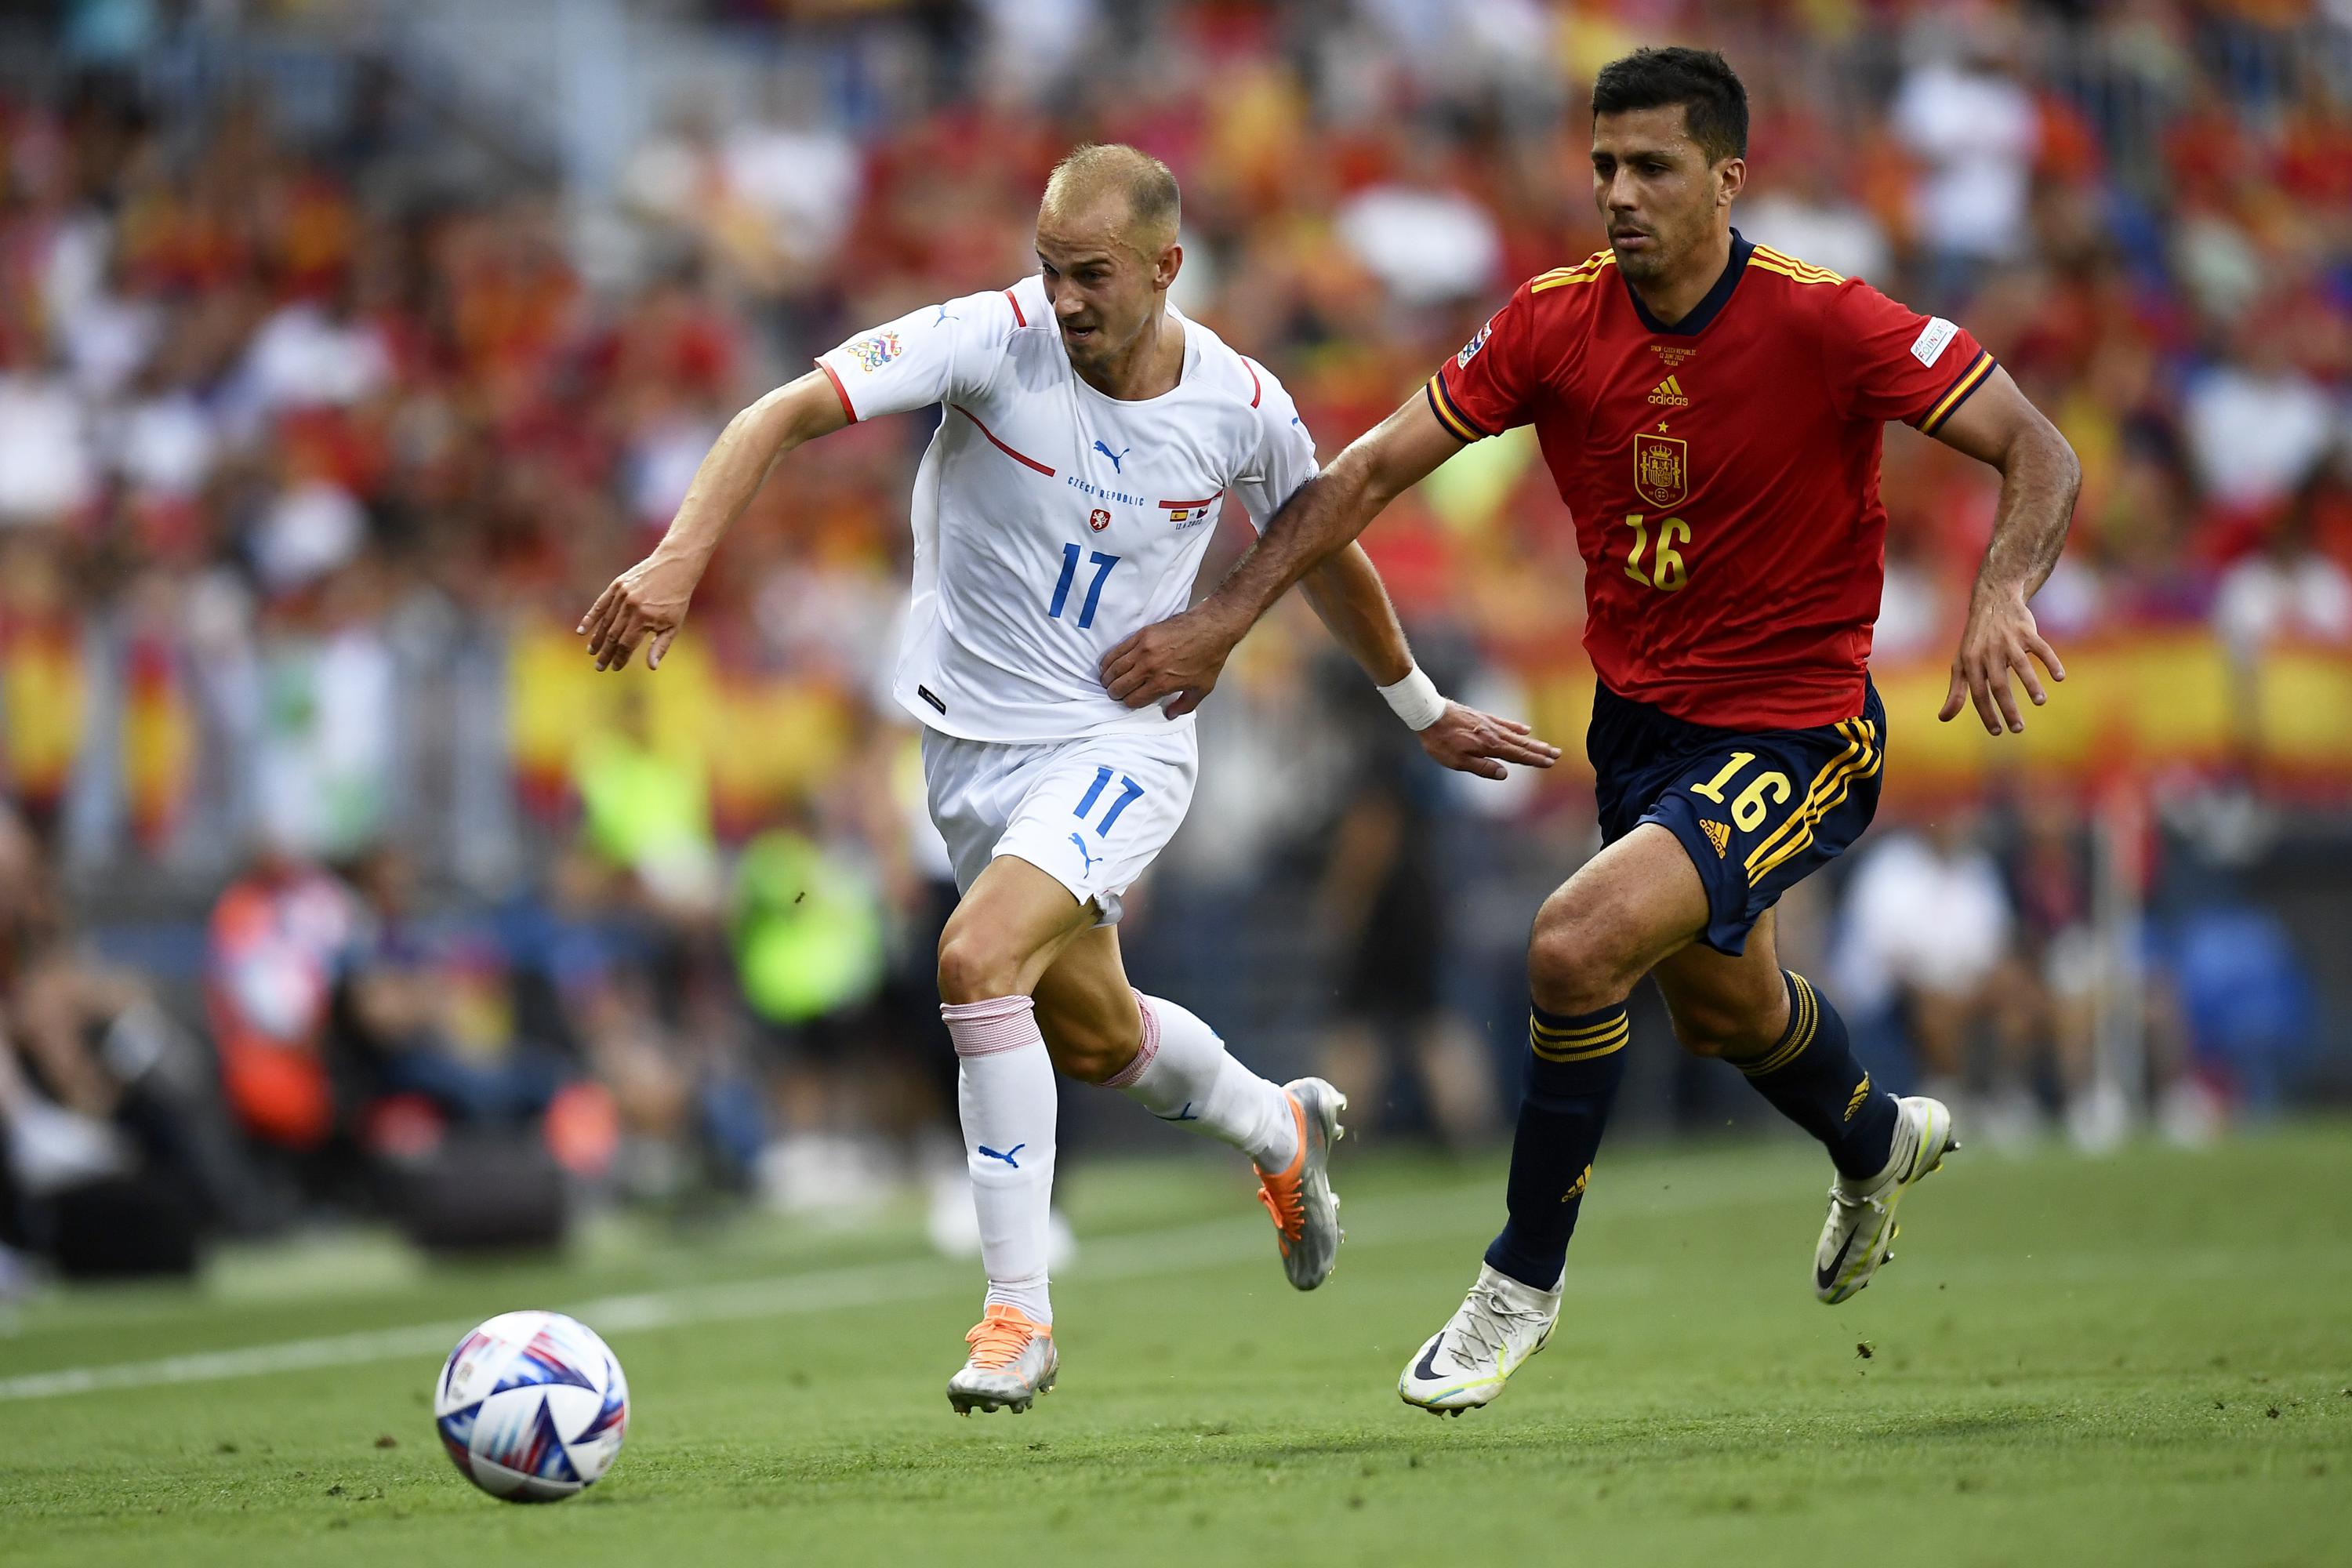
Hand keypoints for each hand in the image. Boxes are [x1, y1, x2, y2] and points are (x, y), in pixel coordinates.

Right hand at [577, 549, 706, 671]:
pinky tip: (582, 631)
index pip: (627, 644)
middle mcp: (631, 606)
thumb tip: (652, 667)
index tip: (615, 668)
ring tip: (592, 652)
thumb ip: (661, 646)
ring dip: (597, 639)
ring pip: (606, 622)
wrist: (675, 567)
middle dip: (606, 653)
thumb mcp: (674, 625)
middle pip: (614, 635)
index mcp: (645, 618)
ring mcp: (622, 594)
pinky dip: (590, 617)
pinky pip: (601, 604)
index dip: (620, 658)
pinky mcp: (617, 585)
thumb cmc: (676, 600)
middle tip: (599, 666)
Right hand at [1099, 603, 1249, 717]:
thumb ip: (1185, 706)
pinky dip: (1109, 660)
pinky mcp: (1141, 635)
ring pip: (1114, 669)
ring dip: (1108, 677)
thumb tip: (1170, 715)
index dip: (1128, 703)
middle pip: (1119, 686)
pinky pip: (1117, 650)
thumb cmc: (1209, 658)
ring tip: (1107, 680)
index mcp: (1162, 684)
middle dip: (1115, 692)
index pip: (1133, 700)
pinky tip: (1106, 665)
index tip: (1129, 701)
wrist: (1212, 628)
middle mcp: (1149, 668)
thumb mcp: (1202, 689)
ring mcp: (1143, 650)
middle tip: (1115, 692)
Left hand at [1417, 702, 1562, 779]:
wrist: (1429, 714)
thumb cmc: (1441, 741)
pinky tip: (1525, 729)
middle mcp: (1494, 734)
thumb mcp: (1458, 761)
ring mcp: (1489, 724)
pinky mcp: (1482, 717)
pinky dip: (1516, 727)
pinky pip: (1504, 723)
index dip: (1534, 760)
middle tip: (1557, 754)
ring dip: (1533, 741)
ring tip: (1547, 745)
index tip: (1550, 763)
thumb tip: (1505, 774)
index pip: (1518, 755)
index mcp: (1490, 746)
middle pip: (1522, 744)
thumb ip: (1482, 768)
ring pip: (1516, 734)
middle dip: (1540, 751)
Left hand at [1938, 583, 2064, 734]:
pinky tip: (2059, 677)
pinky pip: (2041, 648)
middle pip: (1998, 685)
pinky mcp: (2026, 631)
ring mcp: (2008, 641)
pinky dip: (2051, 661)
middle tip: (2018, 729)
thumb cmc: (1975, 641)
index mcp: (1971, 663)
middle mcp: (1989, 653)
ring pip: (2020, 665)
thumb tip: (1943, 718)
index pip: (1978, 694)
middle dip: (2008, 708)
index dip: (1986, 714)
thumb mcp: (1960, 664)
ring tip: (2040, 702)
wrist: (1992, 602)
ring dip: (2031, 685)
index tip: (1997, 732)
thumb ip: (1955, 692)